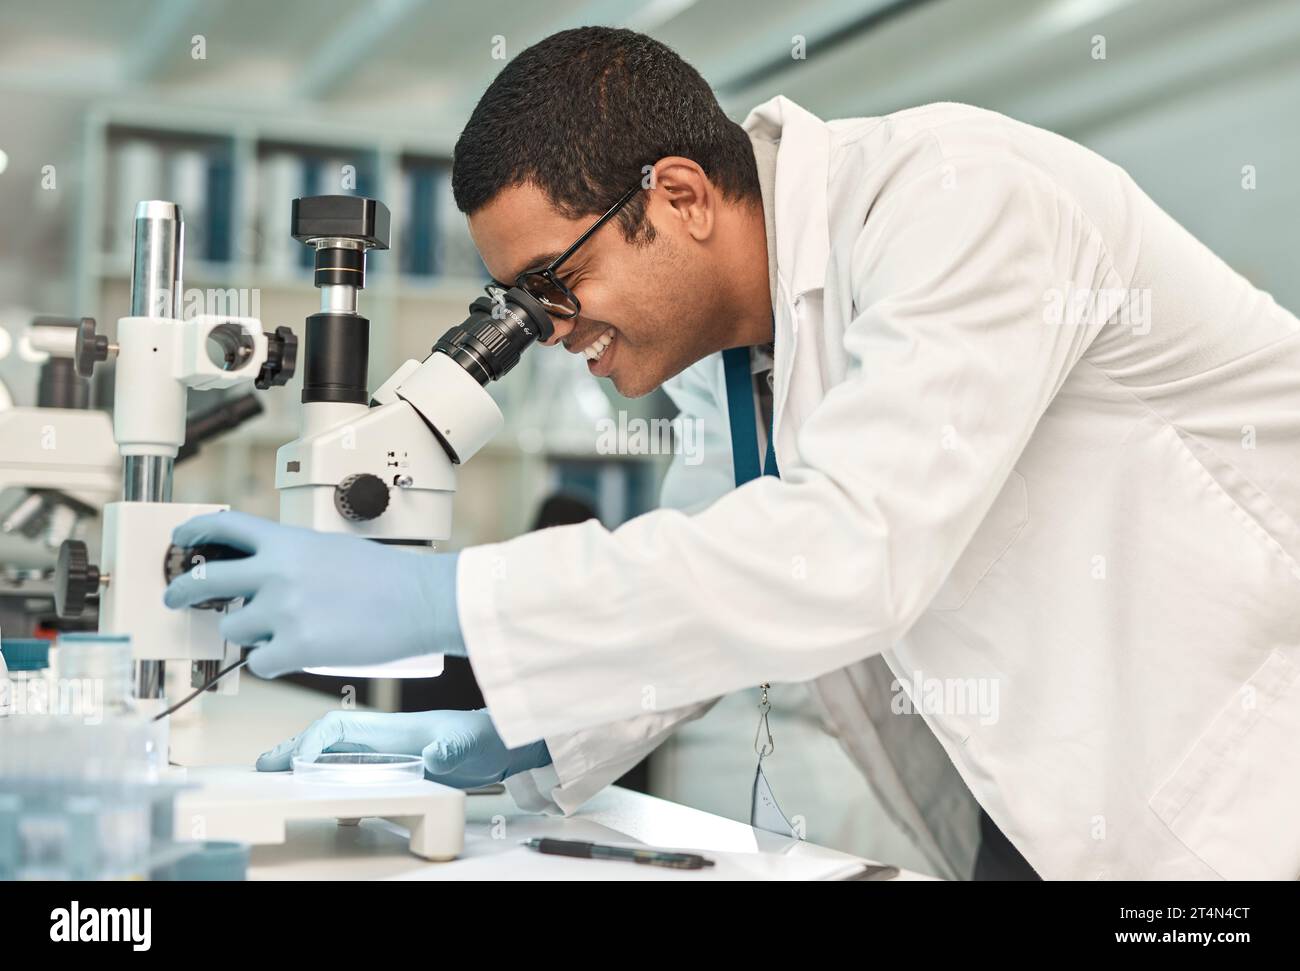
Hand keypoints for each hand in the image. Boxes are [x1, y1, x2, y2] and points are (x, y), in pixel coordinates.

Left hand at [162, 510, 462, 678]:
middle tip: (173, 599)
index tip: (180, 539)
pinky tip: (301, 653)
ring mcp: (281, 612)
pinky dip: (275, 662)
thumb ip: (291, 561)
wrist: (421, 601)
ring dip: (250, 634)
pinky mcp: (293, 648)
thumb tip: (259, 582)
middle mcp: (276, 574)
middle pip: (204, 582)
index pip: (226, 526)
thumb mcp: (331, 551)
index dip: (195, 530)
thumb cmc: (387, 578)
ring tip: (286, 632)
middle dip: (180, 593)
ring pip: (232, 630)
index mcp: (287, 543)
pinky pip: (259, 664)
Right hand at [255, 709, 550, 788]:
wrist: (496, 743)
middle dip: (294, 747)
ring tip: (276, 774)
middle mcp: (381, 736)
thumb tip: (435, 753)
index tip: (294, 763)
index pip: (338, 726)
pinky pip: (348, 765)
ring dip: (304, 758)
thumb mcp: (470, 745)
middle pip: (326, 736)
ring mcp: (384, 749)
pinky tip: (317, 789)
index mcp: (390, 728)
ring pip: (333, 749)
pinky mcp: (391, 764)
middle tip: (264, 767)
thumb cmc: (481, 740)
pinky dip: (327, 772)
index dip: (312, 741)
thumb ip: (451, 748)